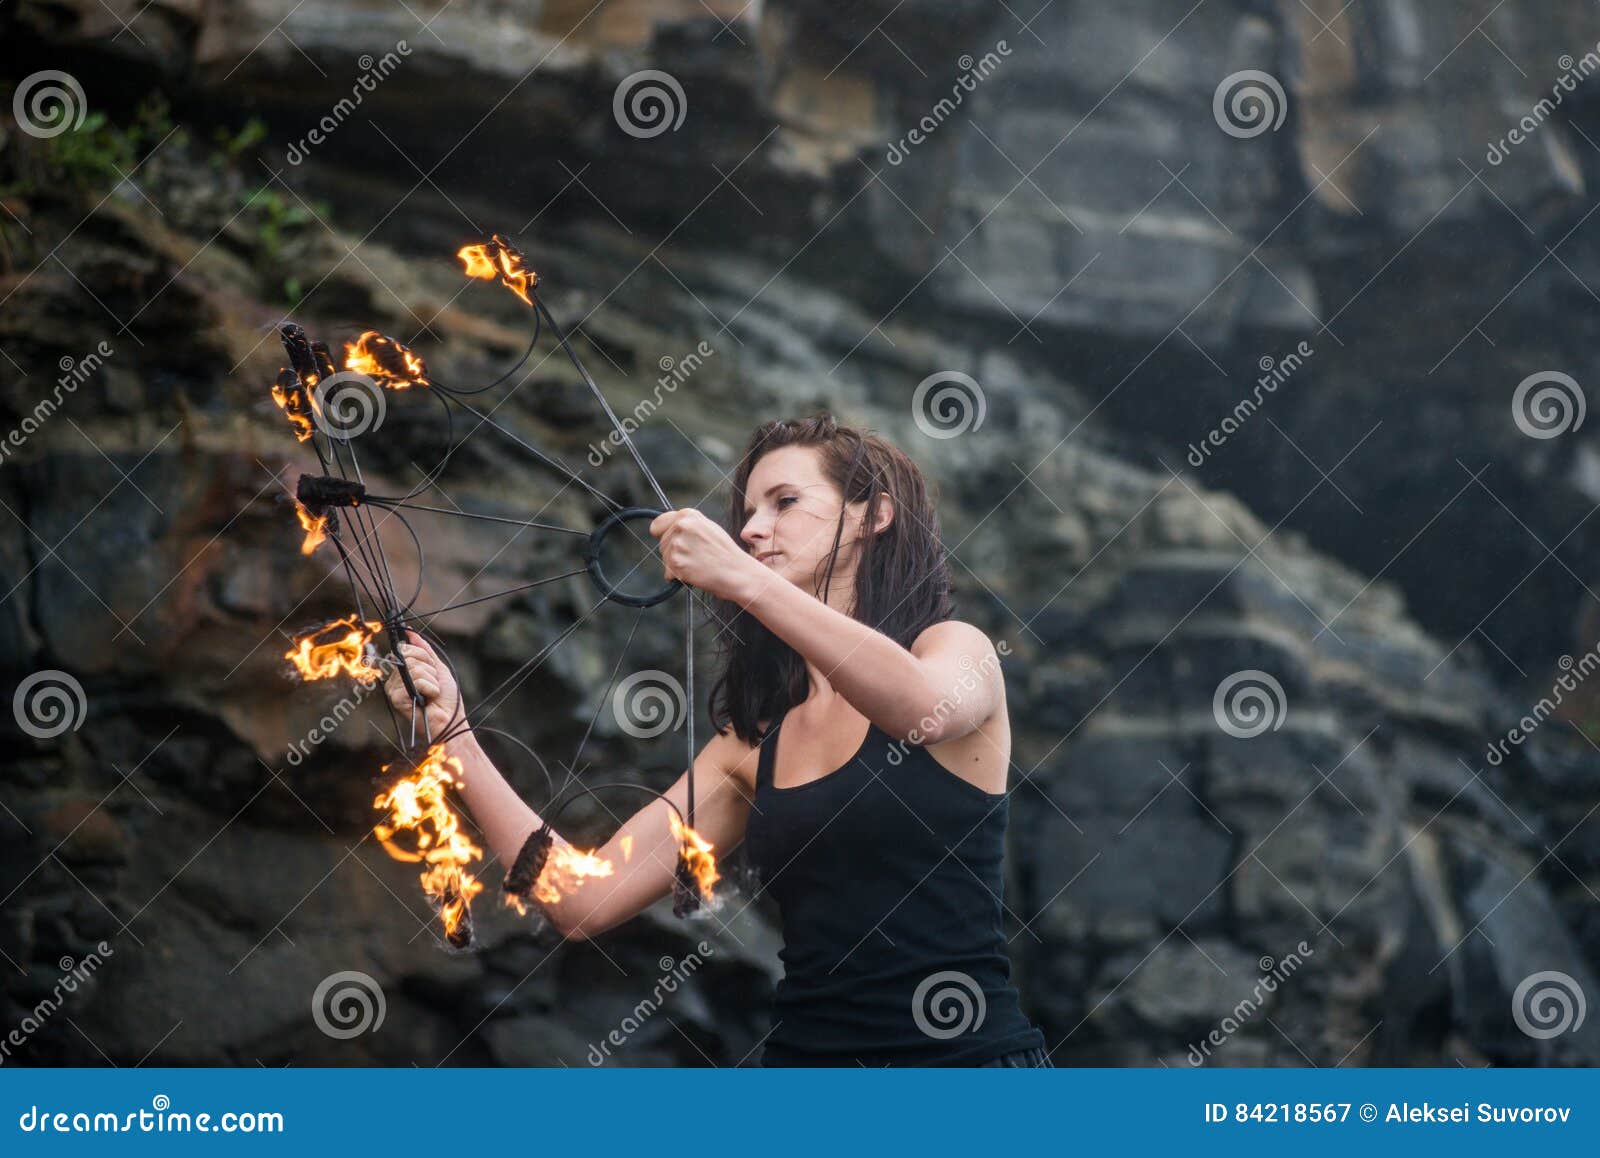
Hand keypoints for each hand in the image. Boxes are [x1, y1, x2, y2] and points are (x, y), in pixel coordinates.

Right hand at [384, 630, 461, 739]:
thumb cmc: (446, 698)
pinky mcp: (397, 698)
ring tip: (432, 694)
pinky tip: (429, 700)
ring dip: (432, 680)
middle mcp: (394, 680)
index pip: (407, 649)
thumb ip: (424, 651)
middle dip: (429, 669)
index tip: (432, 669)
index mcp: (402, 672)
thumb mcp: (438, 668)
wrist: (450, 719)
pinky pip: (417, 681)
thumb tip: (410, 632)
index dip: (424, 656)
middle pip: (410, 657)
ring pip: (415, 669)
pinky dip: (431, 689)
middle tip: (433, 684)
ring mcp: (394, 689)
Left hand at [650, 507, 764, 603]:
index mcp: (688, 515)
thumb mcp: (708, 528)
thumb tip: (664, 531)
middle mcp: (681, 526)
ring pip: (665, 558)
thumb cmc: (725, 553)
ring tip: (698, 565)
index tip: (672, 543)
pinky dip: (679, 577)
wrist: (737, 572)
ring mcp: (677, 544)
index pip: (658, 525)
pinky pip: (668, 573)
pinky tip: (695, 573)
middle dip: (673, 552)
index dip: (663, 535)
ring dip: (677, 565)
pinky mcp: (676, 563)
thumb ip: (687, 526)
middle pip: (662, 543)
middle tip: (696, 557)